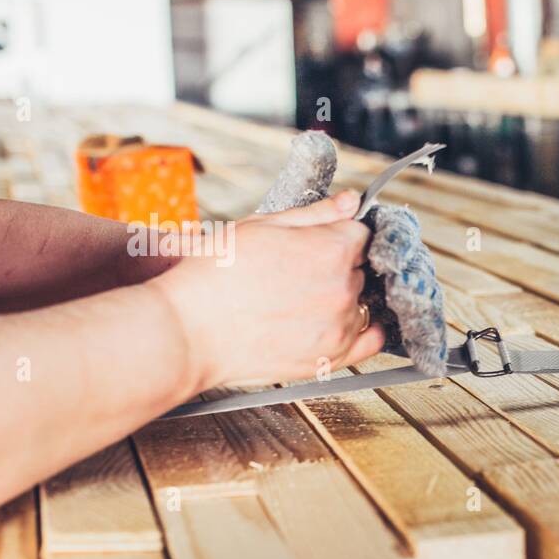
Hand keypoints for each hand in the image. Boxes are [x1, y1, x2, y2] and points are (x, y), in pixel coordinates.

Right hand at [149, 189, 383, 387]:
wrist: (187, 329)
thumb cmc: (214, 275)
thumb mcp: (261, 226)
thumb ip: (315, 213)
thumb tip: (352, 200)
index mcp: (332, 249)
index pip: (360, 234)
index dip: (337, 235)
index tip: (318, 243)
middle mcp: (344, 288)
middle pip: (359, 269)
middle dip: (337, 267)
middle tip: (296, 273)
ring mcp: (341, 326)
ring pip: (361, 303)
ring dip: (342, 299)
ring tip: (299, 301)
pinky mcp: (332, 358)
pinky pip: (371, 341)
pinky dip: (364, 331)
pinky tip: (338, 323)